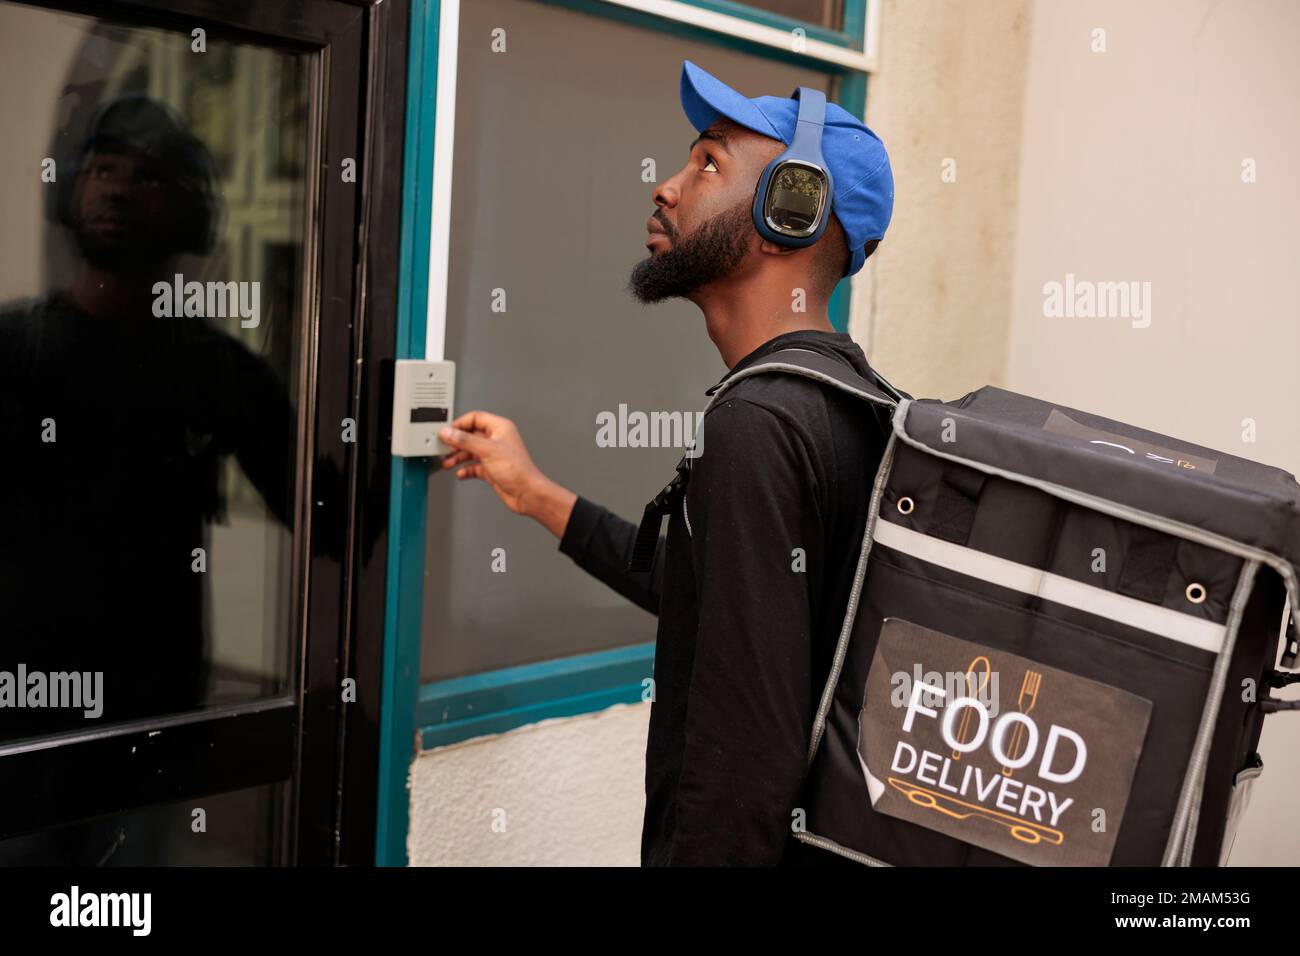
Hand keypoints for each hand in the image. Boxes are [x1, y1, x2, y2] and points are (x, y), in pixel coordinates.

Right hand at [438, 411, 575, 536]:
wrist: (526, 493)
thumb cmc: (517, 470)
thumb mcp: (487, 450)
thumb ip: (465, 441)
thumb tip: (448, 433)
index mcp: (500, 428)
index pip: (475, 418)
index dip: (460, 424)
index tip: (447, 432)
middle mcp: (496, 440)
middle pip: (470, 435)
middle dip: (456, 443)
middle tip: (444, 448)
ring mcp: (494, 455)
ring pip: (470, 451)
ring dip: (458, 457)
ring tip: (448, 462)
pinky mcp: (491, 469)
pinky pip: (474, 466)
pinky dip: (466, 469)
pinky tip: (460, 473)